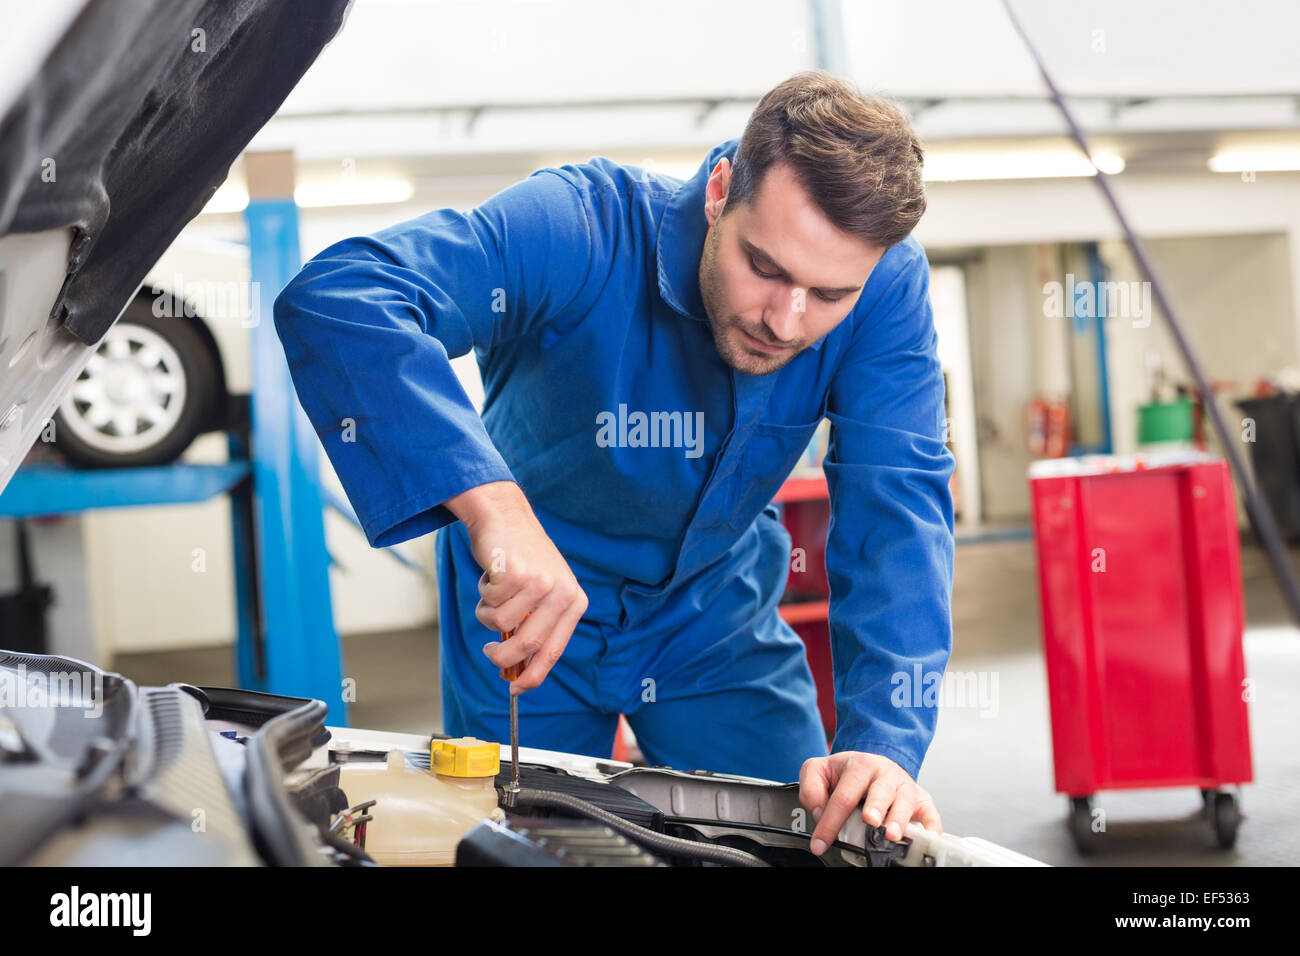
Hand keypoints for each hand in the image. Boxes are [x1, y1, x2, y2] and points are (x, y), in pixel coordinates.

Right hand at [444, 481, 587, 692]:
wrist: (504, 517)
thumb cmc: (521, 559)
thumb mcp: (542, 592)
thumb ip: (537, 625)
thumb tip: (519, 668)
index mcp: (574, 601)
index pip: (554, 650)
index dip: (533, 676)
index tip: (517, 690)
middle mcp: (563, 592)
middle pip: (527, 645)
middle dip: (501, 656)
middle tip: (488, 651)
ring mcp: (540, 582)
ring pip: (502, 624)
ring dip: (488, 613)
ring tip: (494, 592)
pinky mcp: (517, 574)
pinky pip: (489, 604)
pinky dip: (483, 594)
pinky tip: (492, 574)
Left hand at [799, 751, 941, 855]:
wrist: (871, 763)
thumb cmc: (845, 773)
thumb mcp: (818, 770)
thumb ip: (811, 789)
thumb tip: (822, 813)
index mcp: (859, 765)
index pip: (843, 796)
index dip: (830, 822)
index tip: (820, 843)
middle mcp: (885, 773)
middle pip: (880, 791)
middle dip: (875, 807)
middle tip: (869, 821)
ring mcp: (905, 786)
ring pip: (905, 801)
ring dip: (899, 819)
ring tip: (891, 835)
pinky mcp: (922, 799)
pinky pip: (930, 812)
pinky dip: (931, 826)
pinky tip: (927, 836)